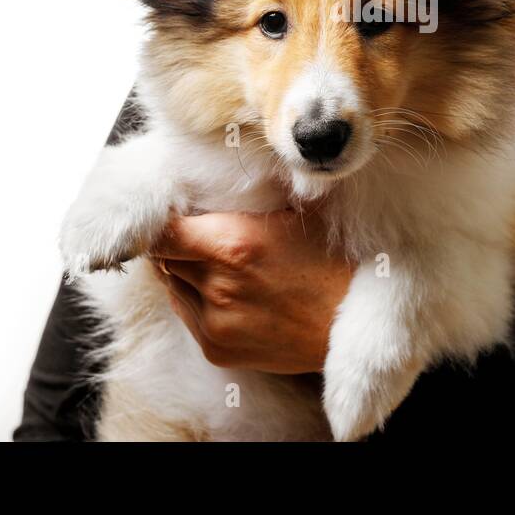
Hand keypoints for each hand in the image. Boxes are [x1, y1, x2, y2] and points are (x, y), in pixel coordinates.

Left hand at [147, 208, 354, 374]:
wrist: (355, 327)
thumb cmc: (333, 263)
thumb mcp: (300, 212)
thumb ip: (259, 191)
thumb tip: (231, 164)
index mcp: (232, 244)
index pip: (161, 231)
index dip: (160, 219)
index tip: (173, 211)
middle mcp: (216, 285)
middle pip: (164, 257)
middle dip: (178, 242)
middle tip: (200, 232)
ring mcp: (213, 322)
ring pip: (172, 284)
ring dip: (185, 270)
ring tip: (218, 262)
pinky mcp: (216, 350)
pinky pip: (187, 314)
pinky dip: (196, 298)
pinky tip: (227, 290)